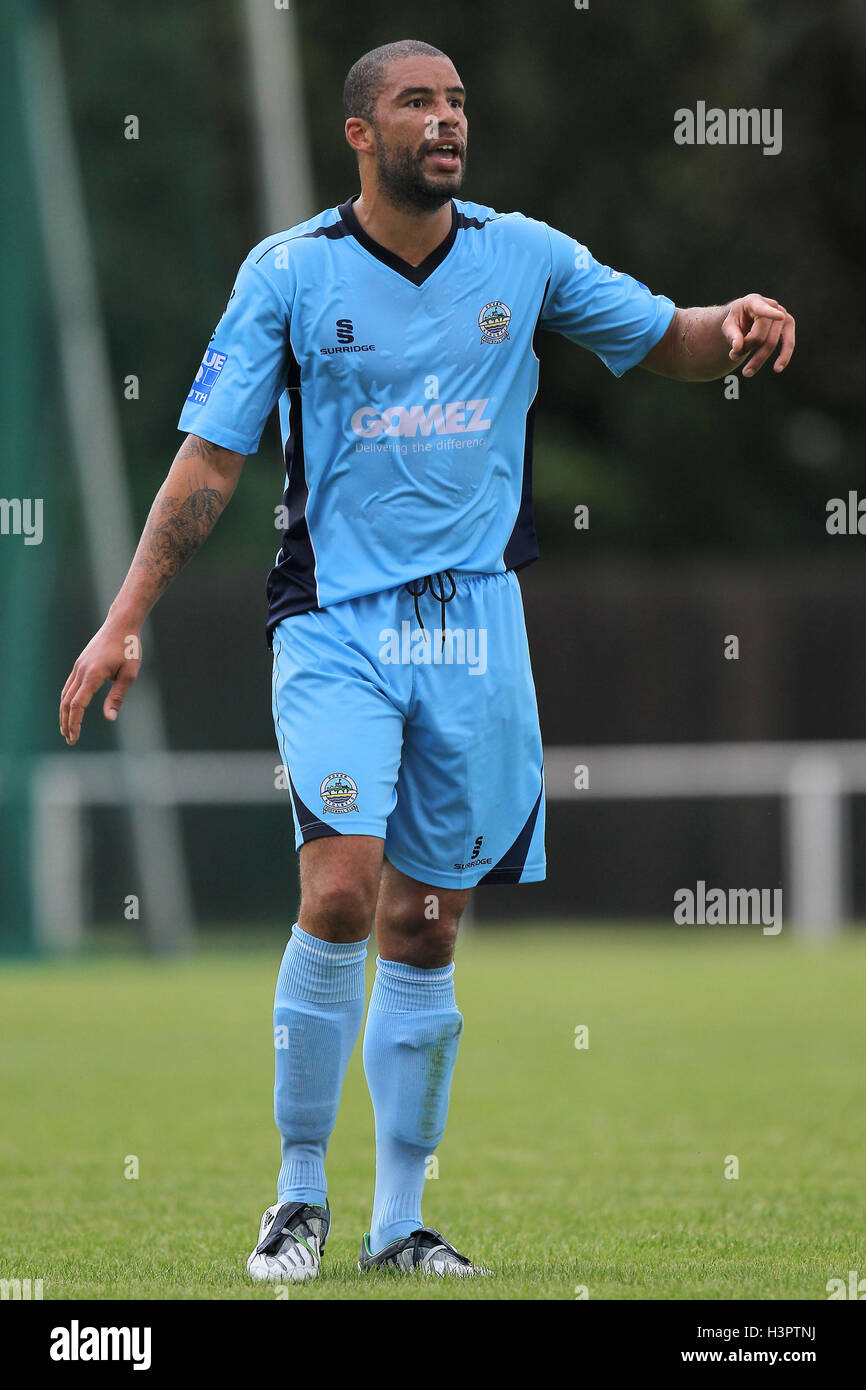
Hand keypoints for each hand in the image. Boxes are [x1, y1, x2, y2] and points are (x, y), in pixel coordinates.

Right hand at [59, 619, 141, 745]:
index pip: (78, 705)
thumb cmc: (129, 648)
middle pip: (67, 702)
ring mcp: (78, 666)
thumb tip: (109, 718)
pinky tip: (70, 708)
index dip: (75, 723)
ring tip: (66, 729)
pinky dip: (67, 700)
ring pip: (65, 694)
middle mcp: (81, 671)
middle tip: (70, 740)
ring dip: (64, 713)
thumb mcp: (129, 674)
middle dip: (67, 723)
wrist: (121, 624)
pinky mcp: (80, 664)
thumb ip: (118, 696)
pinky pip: (69, 685)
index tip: (74, 737)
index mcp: (93, 675)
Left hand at [722, 294, 794, 376]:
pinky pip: (789, 343)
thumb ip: (731, 335)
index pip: (761, 309)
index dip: (770, 313)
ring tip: (747, 373)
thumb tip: (737, 348)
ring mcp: (783, 314)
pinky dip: (784, 356)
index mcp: (754, 301)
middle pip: (760, 335)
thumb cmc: (737, 320)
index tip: (780, 316)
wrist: (747, 316)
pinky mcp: (789, 324)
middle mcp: (772, 305)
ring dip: (758, 359)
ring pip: (772, 342)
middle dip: (746, 349)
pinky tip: (778, 368)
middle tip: (732, 357)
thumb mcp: (728, 325)